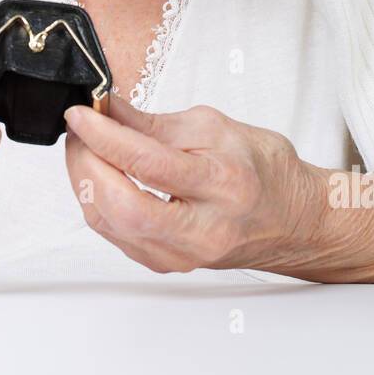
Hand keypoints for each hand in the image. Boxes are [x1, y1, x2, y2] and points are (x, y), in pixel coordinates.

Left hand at [63, 97, 373, 280]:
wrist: (295, 220)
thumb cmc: (263, 170)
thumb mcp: (215, 128)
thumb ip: (154, 123)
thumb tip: (106, 110)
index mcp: (223, 184)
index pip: (148, 163)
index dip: (103, 136)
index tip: (80, 114)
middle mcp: (204, 228)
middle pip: (122, 207)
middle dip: (85, 165)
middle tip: (78, 134)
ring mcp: (185, 255)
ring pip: (111, 226)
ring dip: (85, 183)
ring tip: (85, 150)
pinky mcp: (169, 265)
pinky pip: (117, 237)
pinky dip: (100, 204)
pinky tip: (101, 179)